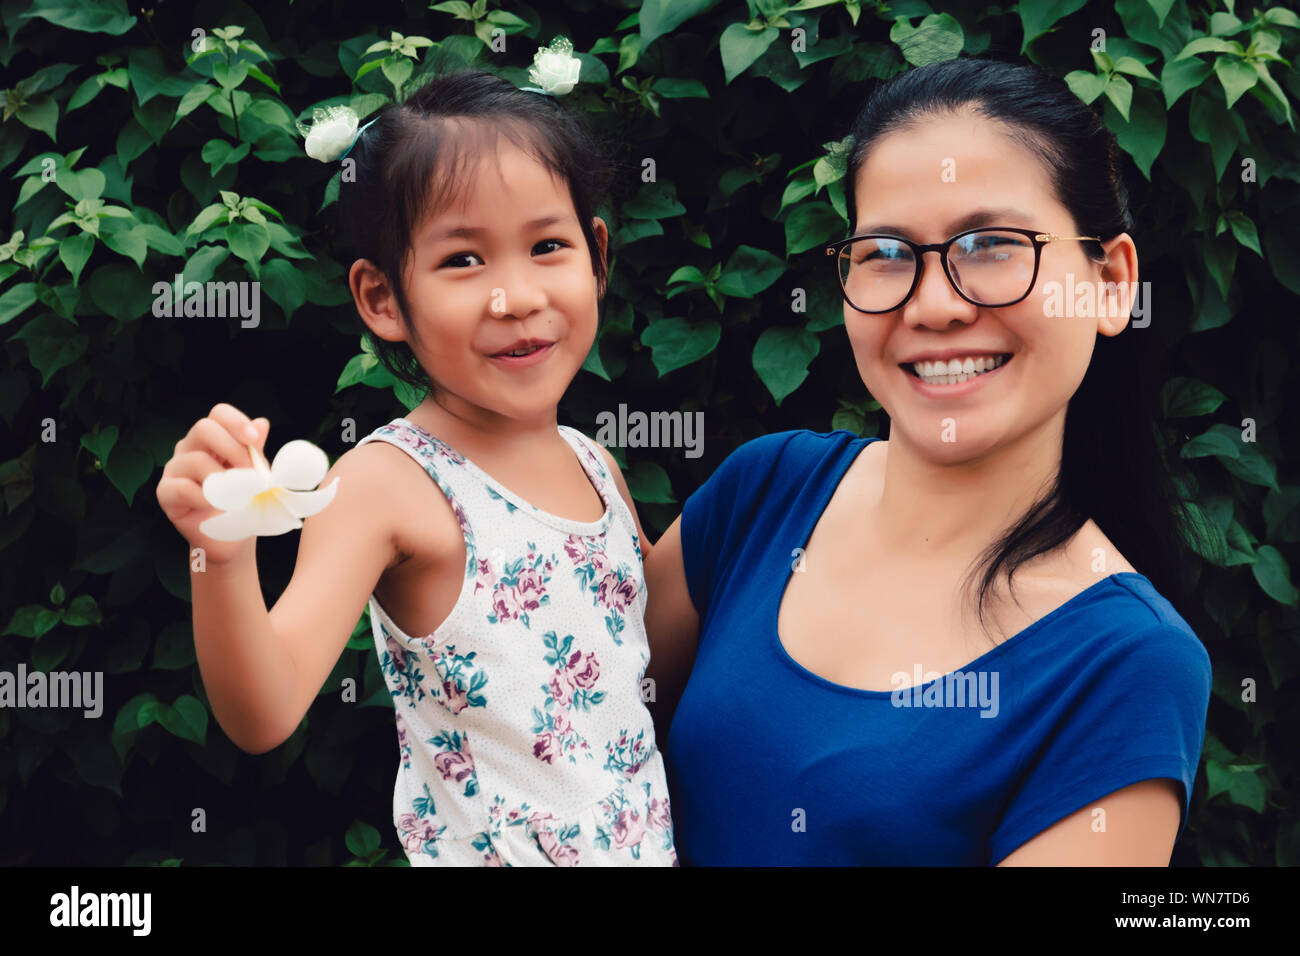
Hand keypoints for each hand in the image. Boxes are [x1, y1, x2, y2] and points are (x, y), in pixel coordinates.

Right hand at [156, 402, 268, 565]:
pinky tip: (216, 506)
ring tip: (238, 496)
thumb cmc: (242, 501)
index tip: (254, 438)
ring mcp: (174, 469)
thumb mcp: (255, 474)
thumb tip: (261, 423)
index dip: (236, 421)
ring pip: (195, 460)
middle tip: (250, 473)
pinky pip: (183, 488)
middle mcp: (189, 449)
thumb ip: (254, 450)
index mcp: (212, 440)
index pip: (218, 414)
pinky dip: (205, 498)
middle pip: (203, 428)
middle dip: (232, 448)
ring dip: (223, 480)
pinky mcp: (165, 493)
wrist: (231, 538)